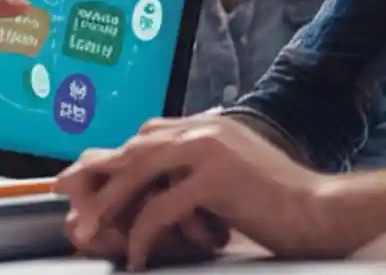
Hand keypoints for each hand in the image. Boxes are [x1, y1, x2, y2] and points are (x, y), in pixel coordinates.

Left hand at [55, 115, 328, 269]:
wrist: (321, 213)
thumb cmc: (279, 206)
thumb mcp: (232, 180)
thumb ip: (197, 175)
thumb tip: (160, 191)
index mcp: (209, 127)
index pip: (147, 134)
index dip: (115, 156)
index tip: (86, 175)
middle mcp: (206, 130)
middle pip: (134, 147)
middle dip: (96, 172)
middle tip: (64, 192)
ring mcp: (211, 151)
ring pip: (139, 171)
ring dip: (107, 203)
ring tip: (86, 230)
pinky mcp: (217, 179)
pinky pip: (162, 208)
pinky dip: (142, 235)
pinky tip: (135, 258)